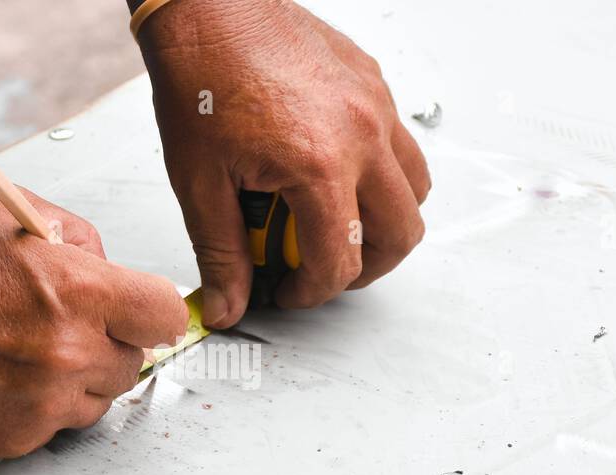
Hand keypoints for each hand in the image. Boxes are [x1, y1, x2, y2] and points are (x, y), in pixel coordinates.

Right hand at [0, 185, 188, 457]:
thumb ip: (80, 239)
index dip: (151, 310)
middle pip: (132, 363)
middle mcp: (67, 354)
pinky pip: (53, 427)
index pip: (164, 316)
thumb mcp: (15, 211)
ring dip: (77, 379)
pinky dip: (38, 406)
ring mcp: (41, 403)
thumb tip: (110, 269)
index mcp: (78, 291)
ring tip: (26, 349)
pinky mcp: (13, 438)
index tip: (138, 312)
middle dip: (107, 342)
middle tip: (62, 323)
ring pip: (98, 401)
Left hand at [136, 0, 430, 326]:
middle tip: (323, 269)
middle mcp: (361, 134)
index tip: (287, 290)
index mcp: (318, 164)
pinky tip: (328, 171)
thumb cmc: (201, 78)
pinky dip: (377, 172)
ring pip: (416, 188)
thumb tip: (228, 305)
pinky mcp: (374, 84)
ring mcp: (375, 105)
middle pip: (401, 233)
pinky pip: (400, 144)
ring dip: (383, 221)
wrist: (209, 8)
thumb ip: (221, 253)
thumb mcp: (199, 182)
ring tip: (334, 225)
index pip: (341, 261)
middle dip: (364, 266)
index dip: (312, 292)